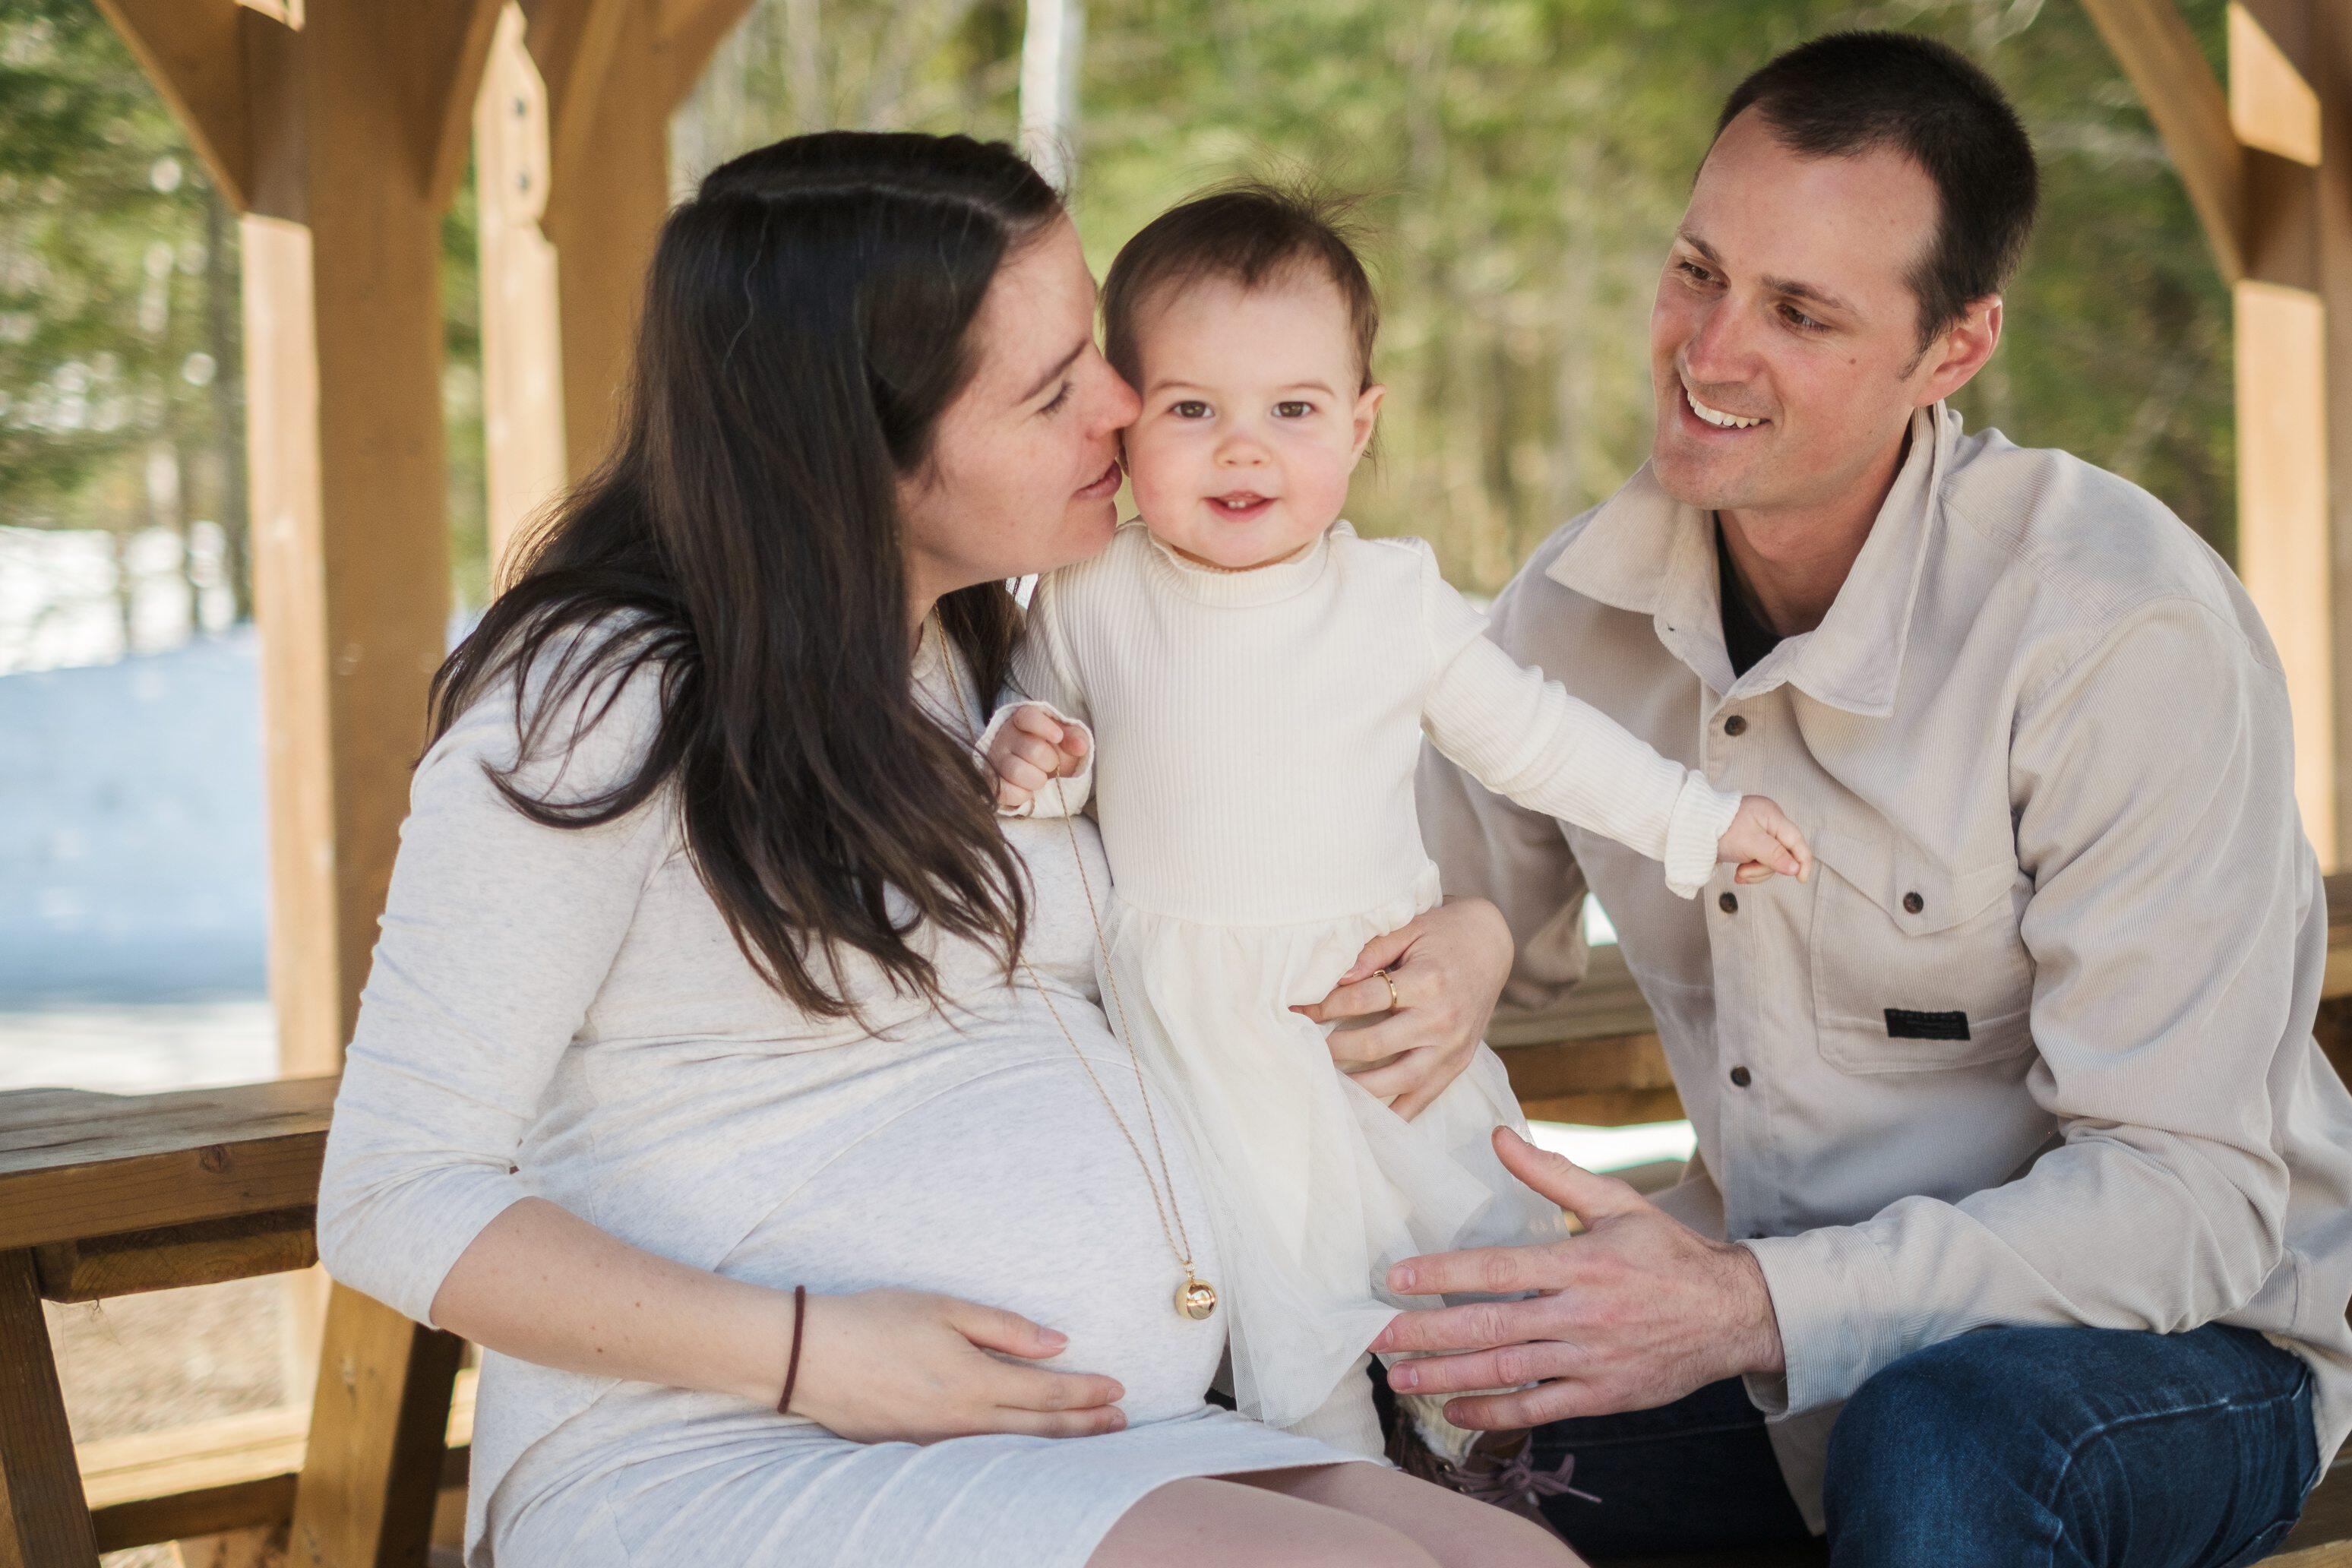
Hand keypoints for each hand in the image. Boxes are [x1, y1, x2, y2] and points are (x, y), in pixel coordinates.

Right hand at [787, 1288, 1127, 1441]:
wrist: (808, 1356)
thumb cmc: (876, 1321)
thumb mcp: (945, 1309)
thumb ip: (1005, 1329)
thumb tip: (1058, 1344)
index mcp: (973, 1382)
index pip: (1047, 1394)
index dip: (1087, 1393)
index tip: (1118, 1390)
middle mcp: (962, 1421)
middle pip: (1039, 1431)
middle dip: (1085, 1427)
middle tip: (1121, 1424)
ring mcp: (936, 1442)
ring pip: (1011, 1451)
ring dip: (1054, 1445)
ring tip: (1087, 1439)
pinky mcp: (912, 1450)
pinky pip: (977, 1458)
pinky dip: (1013, 1455)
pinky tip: (1024, 1450)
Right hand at [986, 704, 1088, 811]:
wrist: (1033, 768)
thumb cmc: (1050, 748)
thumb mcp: (1066, 739)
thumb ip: (1075, 738)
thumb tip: (1080, 747)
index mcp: (1022, 720)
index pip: (1028, 717)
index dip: (1044, 727)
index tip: (1058, 737)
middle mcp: (1006, 736)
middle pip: (1033, 749)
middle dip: (1050, 761)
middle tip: (1050, 764)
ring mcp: (996, 758)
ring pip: (1017, 771)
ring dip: (1036, 780)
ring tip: (1039, 778)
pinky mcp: (991, 780)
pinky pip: (1004, 790)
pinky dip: (1021, 795)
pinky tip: (1028, 791)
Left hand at [1293, 897, 1511, 1119]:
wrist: (1492, 946)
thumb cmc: (1444, 933)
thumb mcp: (1409, 927)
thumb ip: (1372, 951)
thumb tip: (1336, 979)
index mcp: (1428, 981)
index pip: (1363, 1000)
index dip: (1325, 1006)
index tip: (1299, 1009)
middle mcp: (1442, 1020)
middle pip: (1374, 1045)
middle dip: (1332, 1048)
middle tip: (1302, 1047)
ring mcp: (1451, 1049)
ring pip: (1395, 1081)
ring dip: (1355, 1086)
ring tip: (1324, 1080)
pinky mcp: (1457, 1066)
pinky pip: (1421, 1100)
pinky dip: (1391, 1114)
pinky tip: (1361, 1118)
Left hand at [1369, 1127, 1784, 1428]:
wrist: (1733, 1314)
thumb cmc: (1668, 1253)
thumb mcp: (1616, 1202)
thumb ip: (1552, 1173)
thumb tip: (1500, 1136)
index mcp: (1581, 1263)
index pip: (1497, 1269)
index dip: (1443, 1273)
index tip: (1395, 1279)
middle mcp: (1581, 1315)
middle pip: (1490, 1327)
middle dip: (1428, 1333)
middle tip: (1378, 1337)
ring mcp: (1591, 1360)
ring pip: (1507, 1372)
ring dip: (1447, 1377)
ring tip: (1401, 1378)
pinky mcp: (1603, 1396)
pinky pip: (1538, 1410)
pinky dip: (1493, 1415)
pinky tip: (1453, 1411)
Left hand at [1721, 795, 1810, 885]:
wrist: (1690, 831)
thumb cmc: (1719, 831)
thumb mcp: (1749, 844)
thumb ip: (1775, 856)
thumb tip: (1796, 869)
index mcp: (1772, 814)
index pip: (1796, 840)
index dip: (1803, 860)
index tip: (1800, 880)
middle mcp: (1768, 821)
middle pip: (1783, 853)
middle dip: (1765, 868)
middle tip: (1744, 872)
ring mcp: (1759, 832)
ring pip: (1771, 861)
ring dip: (1755, 872)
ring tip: (1738, 873)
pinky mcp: (1750, 842)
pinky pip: (1759, 861)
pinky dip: (1750, 870)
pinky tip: (1738, 873)